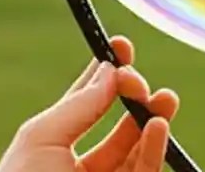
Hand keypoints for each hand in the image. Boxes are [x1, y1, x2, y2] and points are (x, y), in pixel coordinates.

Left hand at [0, 37, 179, 171]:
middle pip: (119, 124)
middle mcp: (81, 169)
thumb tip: (112, 72)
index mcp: (52, 151)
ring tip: (164, 98)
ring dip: (153, 117)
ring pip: (140, 148)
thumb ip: (79, 105)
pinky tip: (158, 124)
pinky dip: (155, 146)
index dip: (105, 73)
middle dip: (135, 94)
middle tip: (138, 80)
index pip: (85, 104)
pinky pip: (146, 171)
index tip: (122, 46)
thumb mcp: (40, 140)